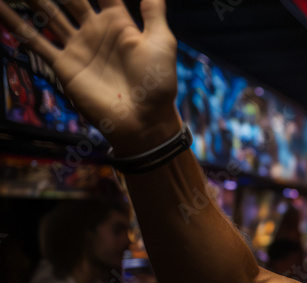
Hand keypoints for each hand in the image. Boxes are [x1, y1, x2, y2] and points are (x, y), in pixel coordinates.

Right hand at [0, 0, 181, 154]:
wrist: (144, 119)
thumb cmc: (158, 82)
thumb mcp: (162, 42)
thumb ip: (154, 13)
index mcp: (118, 21)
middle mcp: (94, 30)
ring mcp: (77, 46)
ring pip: (48, 13)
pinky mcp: (63, 64)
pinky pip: (34, 40)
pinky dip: (14, 24)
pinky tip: (0, 8)